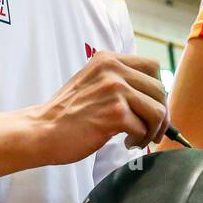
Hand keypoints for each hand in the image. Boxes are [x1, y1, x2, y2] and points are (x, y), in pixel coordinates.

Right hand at [31, 53, 168, 161]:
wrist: (41, 131)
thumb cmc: (67, 114)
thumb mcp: (92, 83)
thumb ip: (119, 81)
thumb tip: (156, 97)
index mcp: (108, 59)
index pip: (153, 67)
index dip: (158, 90)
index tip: (153, 107)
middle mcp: (113, 69)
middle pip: (159, 90)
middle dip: (161, 115)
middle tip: (152, 131)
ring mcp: (114, 90)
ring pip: (157, 110)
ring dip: (153, 130)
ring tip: (139, 138)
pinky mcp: (115, 113)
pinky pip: (143, 128)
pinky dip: (139, 140)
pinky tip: (126, 143)